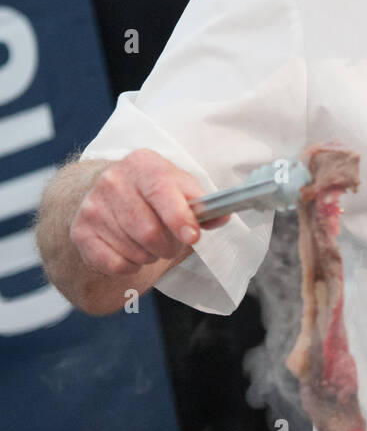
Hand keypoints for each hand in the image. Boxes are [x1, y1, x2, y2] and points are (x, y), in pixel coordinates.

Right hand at [69, 148, 229, 276]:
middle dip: (168, 246)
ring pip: (134, 250)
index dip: (180, 218)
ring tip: (151, 244)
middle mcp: (113, 180)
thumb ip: (202, 203)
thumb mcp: (180, 186)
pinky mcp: (80, 231)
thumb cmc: (153, 190)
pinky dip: (130, 266)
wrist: (108, 190)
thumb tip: (222, 216)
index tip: (193, 237)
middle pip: (148, 230)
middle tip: (172, 243)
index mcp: (143, 163)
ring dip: (150, 256)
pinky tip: (131, 252)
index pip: (162, 192)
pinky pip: (114, 264)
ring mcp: (93, 206)